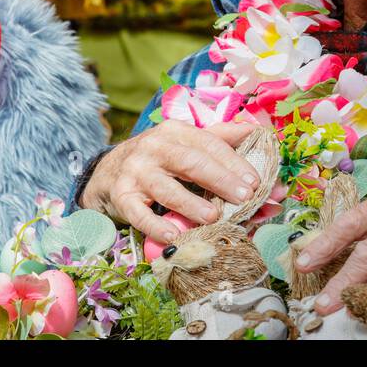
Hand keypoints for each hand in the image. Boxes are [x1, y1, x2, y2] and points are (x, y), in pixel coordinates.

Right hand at [80, 119, 262, 242]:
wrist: (107, 171)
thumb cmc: (159, 159)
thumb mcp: (186, 143)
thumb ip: (222, 141)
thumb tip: (259, 135)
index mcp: (177, 131)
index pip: (210, 144)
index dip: (234, 162)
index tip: (255, 181)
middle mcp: (155, 146)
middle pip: (192, 162)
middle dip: (221, 180)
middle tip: (244, 198)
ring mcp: (136, 170)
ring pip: (167, 188)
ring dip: (191, 204)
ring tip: (213, 218)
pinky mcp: (121, 195)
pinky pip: (138, 213)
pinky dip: (155, 225)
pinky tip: (173, 235)